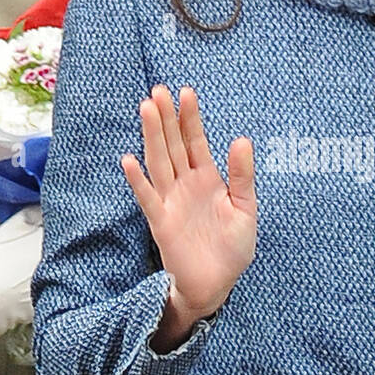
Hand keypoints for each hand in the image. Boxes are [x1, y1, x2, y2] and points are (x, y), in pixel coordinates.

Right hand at [121, 86, 256, 337]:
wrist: (217, 284)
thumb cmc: (232, 248)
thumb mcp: (245, 208)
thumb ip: (241, 176)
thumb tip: (242, 140)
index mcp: (207, 179)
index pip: (195, 142)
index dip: (189, 118)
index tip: (185, 92)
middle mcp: (185, 185)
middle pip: (173, 145)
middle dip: (166, 118)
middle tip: (158, 90)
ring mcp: (171, 201)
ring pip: (159, 163)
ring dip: (152, 137)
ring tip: (146, 109)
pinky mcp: (161, 222)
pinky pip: (147, 198)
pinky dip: (138, 180)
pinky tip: (130, 160)